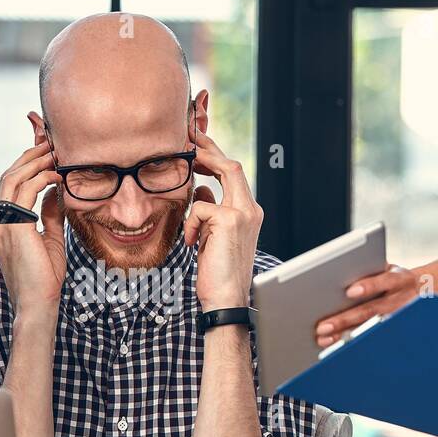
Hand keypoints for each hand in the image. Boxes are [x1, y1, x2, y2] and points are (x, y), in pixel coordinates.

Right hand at [0, 144, 64, 315]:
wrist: (38, 305)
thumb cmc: (43, 278)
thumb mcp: (50, 238)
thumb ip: (50, 213)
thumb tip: (56, 190)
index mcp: (2, 223)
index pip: (11, 184)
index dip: (27, 165)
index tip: (46, 152)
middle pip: (10, 176)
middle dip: (31, 156)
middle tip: (51, 144)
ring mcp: (2, 223)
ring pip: (14, 178)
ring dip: (36, 162)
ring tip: (55, 153)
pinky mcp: (13, 227)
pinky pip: (24, 192)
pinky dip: (41, 178)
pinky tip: (57, 175)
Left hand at [184, 129, 261, 312]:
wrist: (225, 299)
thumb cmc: (217, 272)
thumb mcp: (212, 236)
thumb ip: (211, 212)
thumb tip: (202, 192)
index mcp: (248, 213)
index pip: (233, 175)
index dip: (215, 157)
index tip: (197, 147)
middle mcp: (251, 209)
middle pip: (232, 165)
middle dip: (209, 148)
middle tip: (189, 137)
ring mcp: (243, 213)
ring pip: (224, 172)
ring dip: (201, 169)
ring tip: (186, 168)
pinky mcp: (230, 220)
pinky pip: (201, 207)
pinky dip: (191, 223)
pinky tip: (192, 242)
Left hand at [314, 264, 422, 346]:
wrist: (434, 289)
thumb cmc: (402, 280)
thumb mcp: (392, 271)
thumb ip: (371, 274)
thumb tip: (337, 279)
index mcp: (400, 278)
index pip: (385, 280)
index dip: (369, 286)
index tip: (350, 292)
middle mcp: (403, 298)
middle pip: (373, 310)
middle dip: (345, 319)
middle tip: (323, 327)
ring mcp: (402, 317)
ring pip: (373, 328)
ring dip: (348, 335)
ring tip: (326, 340)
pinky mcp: (401, 331)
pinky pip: (378, 338)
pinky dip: (358, 343)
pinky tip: (339, 347)